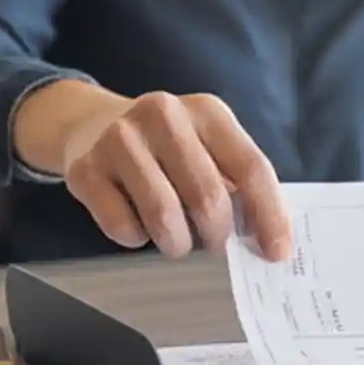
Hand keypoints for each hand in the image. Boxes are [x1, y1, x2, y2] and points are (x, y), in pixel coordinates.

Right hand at [54, 90, 290, 259]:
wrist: (91, 124)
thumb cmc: (167, 147)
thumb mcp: (207, 145)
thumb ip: (237, 181)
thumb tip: (268, 239)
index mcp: (208, 111)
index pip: (251, 168)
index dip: (269, 214)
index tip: (278, 252)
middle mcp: (164, 115)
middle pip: (208, 196)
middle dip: (218, 235)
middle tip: (215, 245)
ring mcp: (120, 139)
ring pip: (164, 216)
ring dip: (178, 243)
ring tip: (178, 242)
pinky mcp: (86, 169)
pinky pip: (123, 227)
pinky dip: (138, 239)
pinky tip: (139, 225)